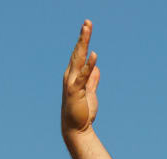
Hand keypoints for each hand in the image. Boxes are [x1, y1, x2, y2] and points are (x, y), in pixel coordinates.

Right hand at [62, 20, 99, 135]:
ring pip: (78, 59)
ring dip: (83, 44)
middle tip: (87, 22)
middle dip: (83, 37)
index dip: (83, 40)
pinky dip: (89, 65)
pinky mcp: (76, 91)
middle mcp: (70, 75)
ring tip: (87, 29)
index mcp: (74, 75)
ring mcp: (72, 82)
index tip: (87, 26)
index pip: (79, 54)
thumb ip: (92, 80)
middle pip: (77, 52)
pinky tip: (94, 55)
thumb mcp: (90, 92)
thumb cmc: (82, 111)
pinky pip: (84, 76)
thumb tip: (96, 68)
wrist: (76, 128)